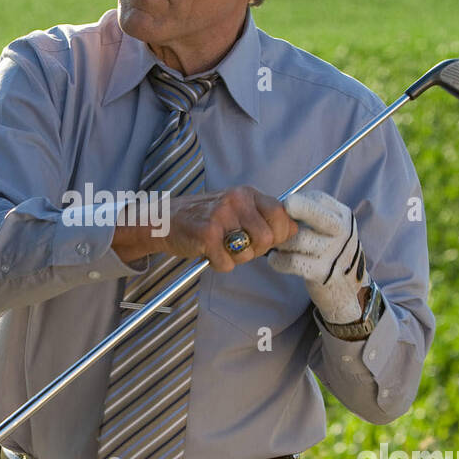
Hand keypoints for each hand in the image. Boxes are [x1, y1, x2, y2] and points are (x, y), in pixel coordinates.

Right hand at [114, 185, 297, 271]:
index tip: (266, 240)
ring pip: (248, 253)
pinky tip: (207, 252)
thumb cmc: (203, 218)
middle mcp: (236, 200)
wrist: (163, 220)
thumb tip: (295, 229)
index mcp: (246, 193)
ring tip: (220, 247)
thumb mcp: (235, 207)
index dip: (280, 234)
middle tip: (237, 246)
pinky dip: (218, 264)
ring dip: (236, 259)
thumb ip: (262, 216)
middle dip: (256, 250)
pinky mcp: (206, 234)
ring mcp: (221, 216)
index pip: (281, 214)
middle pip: (268, 238)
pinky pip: (227, 263)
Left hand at [267, 190, 369, 323]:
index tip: (286, 208)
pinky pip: (292, 261)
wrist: (345, 286)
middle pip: (315, 214)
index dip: (298, 202)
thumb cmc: (328, 251)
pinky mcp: (323, 272)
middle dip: (295, 209)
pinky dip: (278, 260)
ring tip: (275, 245)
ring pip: (297, 239)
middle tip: (278, 214)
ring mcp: (334, 252)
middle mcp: (342, 232)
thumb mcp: (328, 229)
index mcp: (343, 216)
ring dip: (280, 242)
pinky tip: (275, 260)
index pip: (318, 199)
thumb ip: (308, 217)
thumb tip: (275, 206)